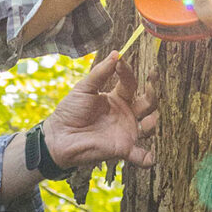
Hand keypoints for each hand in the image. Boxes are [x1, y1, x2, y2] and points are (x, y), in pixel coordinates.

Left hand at [41, 52, 160, 170]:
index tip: (121, 62)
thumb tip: (116, 53)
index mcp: (117, 98)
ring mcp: (126, 131)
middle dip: (152, 92)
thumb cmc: (70, 111)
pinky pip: (139, 155)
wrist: (58, 136)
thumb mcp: (84, 88)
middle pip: (147, 102)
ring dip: (152, 122)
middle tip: (151, 82)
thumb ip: (100, 72)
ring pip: (148, 126)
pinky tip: (150, 158)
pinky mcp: (121, 149)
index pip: (130, 83)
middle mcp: (126, 114)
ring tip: (148, 118)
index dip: (127, 71)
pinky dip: (146, 158)